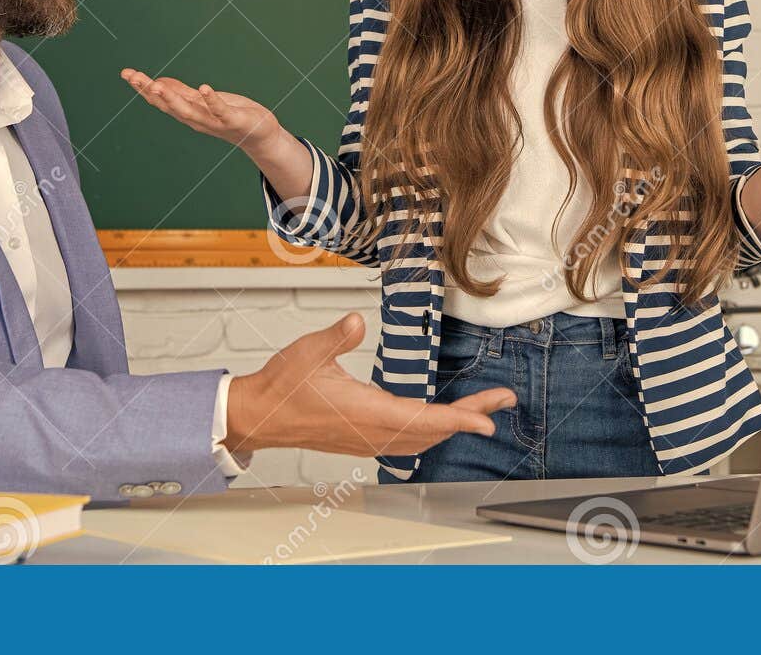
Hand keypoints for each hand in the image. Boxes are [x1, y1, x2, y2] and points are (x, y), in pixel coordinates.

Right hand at [121, 68, 280, 152]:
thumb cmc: (230, 115)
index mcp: (187, 112)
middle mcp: (195, 119)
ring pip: (188, 111)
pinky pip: (220, 110)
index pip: (159, 100)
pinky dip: (212, 100)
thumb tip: (157, 82)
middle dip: (150, 91)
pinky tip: (204, 87)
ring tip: (157, 84)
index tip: (126, 73)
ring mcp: (213, 121)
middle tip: (134, 77)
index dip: (142, 87)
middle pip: (168, 106)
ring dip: (172, 99)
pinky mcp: (232, 120)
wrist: (258, 134)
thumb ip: (181, 93)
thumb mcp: (201, 101)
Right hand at [223, 314, 515, 456]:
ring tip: (479, 409)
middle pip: (433, 430)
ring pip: (422, 438)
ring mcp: (368, 439)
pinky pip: (406, 441)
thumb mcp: (308, 352)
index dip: (461, 420)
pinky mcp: (362, 439)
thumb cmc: (282, 387)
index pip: (426, 419)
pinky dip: (430, 430)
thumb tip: (356, 321)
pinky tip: (437, 421)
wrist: (260, 416)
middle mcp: (373, 432)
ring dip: (452, 424)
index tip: (489, 420)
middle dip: (470, 416)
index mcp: (367, 413)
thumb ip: (335, 336)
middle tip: (501, 402)